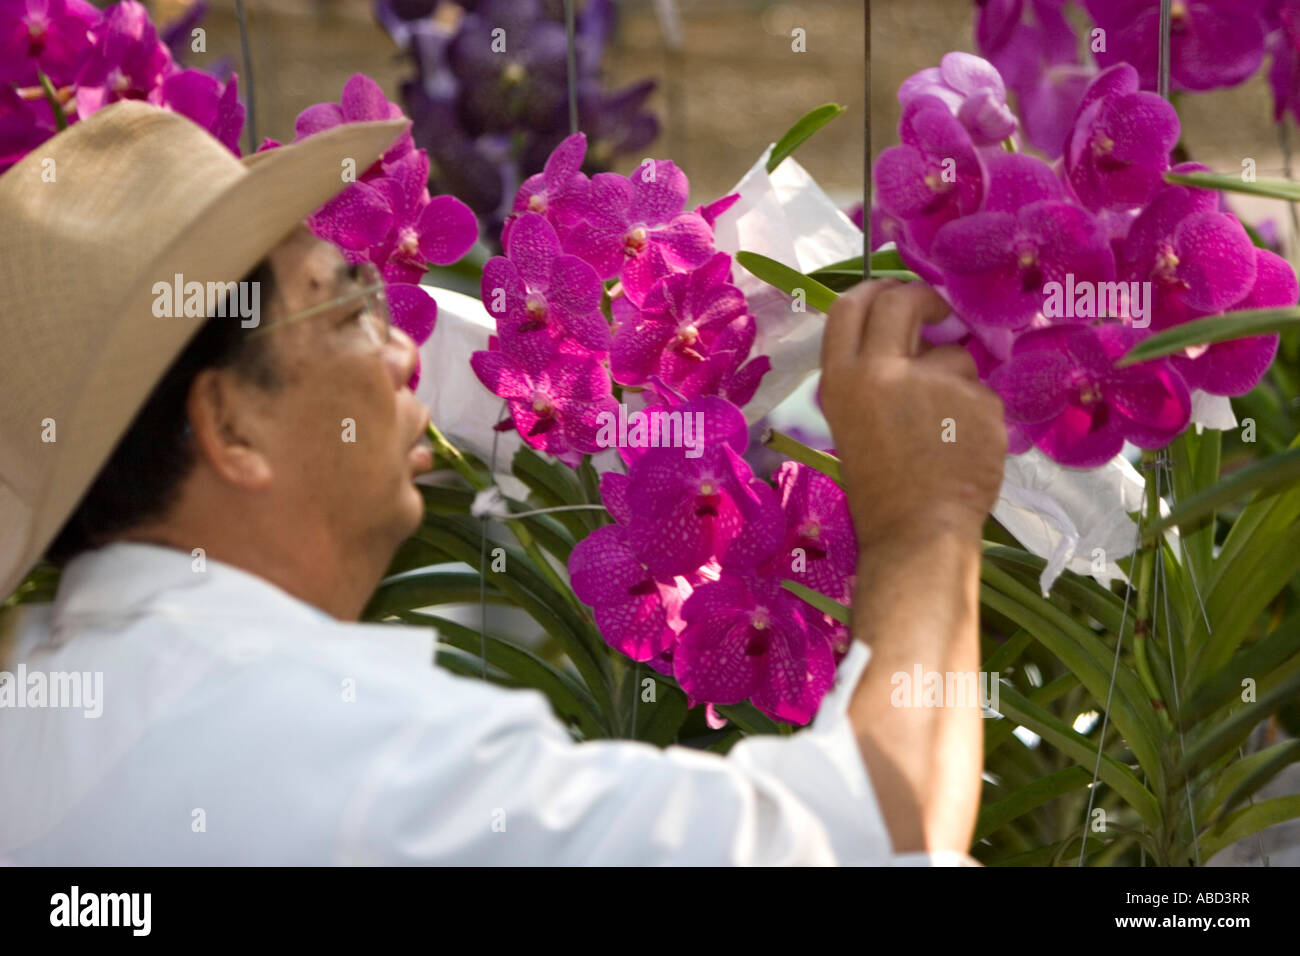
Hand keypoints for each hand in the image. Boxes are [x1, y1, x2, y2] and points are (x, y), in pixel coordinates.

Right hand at [820, 280, 1006, 546]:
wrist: (918, 532)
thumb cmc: (880, 487)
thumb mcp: (850, 423)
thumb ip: (869, 378)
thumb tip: (909, 342)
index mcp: (841, 380)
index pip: (849, 307)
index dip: (873, 291)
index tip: (893, 293)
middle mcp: (881, 371)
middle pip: (901, 302)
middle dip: (925, 300)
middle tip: (941, 314)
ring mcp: (933, 383)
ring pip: (954, 356)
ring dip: (956, 379)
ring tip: (944, 429)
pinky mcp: (976, 401)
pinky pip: (982, 392)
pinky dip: (977, 414)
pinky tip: (963, 447)